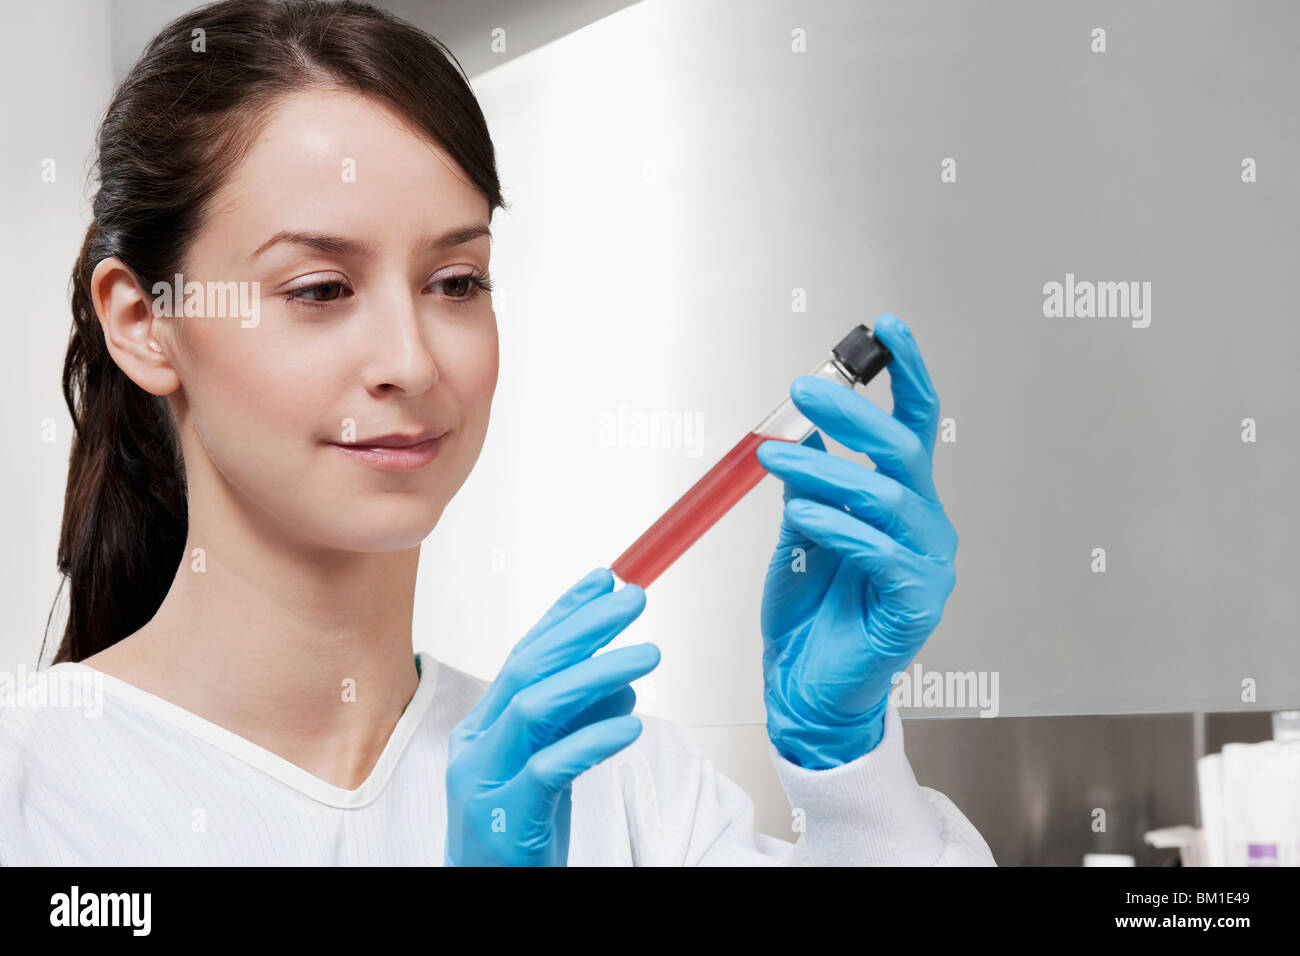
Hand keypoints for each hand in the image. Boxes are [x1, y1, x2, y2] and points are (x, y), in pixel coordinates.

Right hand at [444, 567, 658, 864]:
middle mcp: (478, 743)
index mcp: (485, 725)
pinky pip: (550, 768)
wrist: (486, 895)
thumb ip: (575, 723)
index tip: (604, 579)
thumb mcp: (550, 767)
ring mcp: (486, 779)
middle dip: (584, 628)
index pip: (525, 654)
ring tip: (648, 655)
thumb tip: (622, 683)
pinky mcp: (507, 816)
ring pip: (537, 709)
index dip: (565, 613)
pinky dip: (592, 740)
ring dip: (597, 675)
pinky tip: (630, 725)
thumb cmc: (520, 829)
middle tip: (634, 599)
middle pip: (529, 669)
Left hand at [754, 313, 956, 768]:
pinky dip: (838, 526)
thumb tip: (797, 435)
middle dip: (852, 413)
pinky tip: (803, 514)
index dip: (906, 373)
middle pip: (904, 450)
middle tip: (800, 391)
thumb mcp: (798, 531)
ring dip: (825, 469)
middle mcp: (924, 525)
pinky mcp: (917, 604)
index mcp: (902, 502)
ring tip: (773, 456)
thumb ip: (808, 485)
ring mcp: (928, 565)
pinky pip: (880, 551)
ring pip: (886, 496)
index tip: (886, 326)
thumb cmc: (808, 612)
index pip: (915, 425)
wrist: (804, 683)